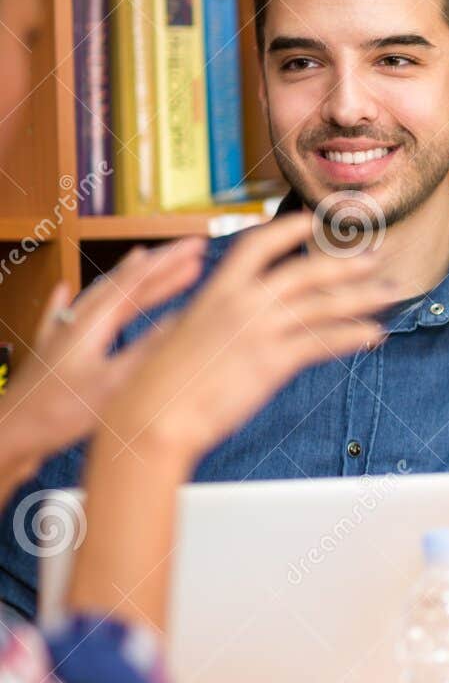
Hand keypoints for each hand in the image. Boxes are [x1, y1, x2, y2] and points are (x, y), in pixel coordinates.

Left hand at [1, 239, 205, 464]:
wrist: (8, 437)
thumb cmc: (55, 415)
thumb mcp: (113, 384)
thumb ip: (147, 351)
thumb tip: (181, 322)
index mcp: (92, 324)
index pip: (138, 281)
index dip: (169, 262)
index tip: (195, 246)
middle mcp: (76, 322)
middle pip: (122, 284)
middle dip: (158, 267)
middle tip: (188, 254)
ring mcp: (61, 336)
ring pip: (100, 297)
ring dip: (128, 280)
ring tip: (145, 262)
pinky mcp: (51, 355)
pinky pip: (62, 315)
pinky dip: (68, 299)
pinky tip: (62, 290)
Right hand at [99, 214, 392, 467]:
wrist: (150, 415)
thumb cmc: (157, 382)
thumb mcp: (179, 333)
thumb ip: (208, 318)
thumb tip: (214, 315)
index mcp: (215, 290)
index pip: (258, 243)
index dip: (288, 227)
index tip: (313, 218)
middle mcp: (240, 302)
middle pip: (304, 270)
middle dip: (343, 263)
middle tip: (374, 256)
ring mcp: (258, 330)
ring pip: (323, 303)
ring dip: (363, 296)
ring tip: (392, 291)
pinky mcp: (271, 361)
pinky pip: (323, 342)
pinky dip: (353, 335)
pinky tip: (374, 334)